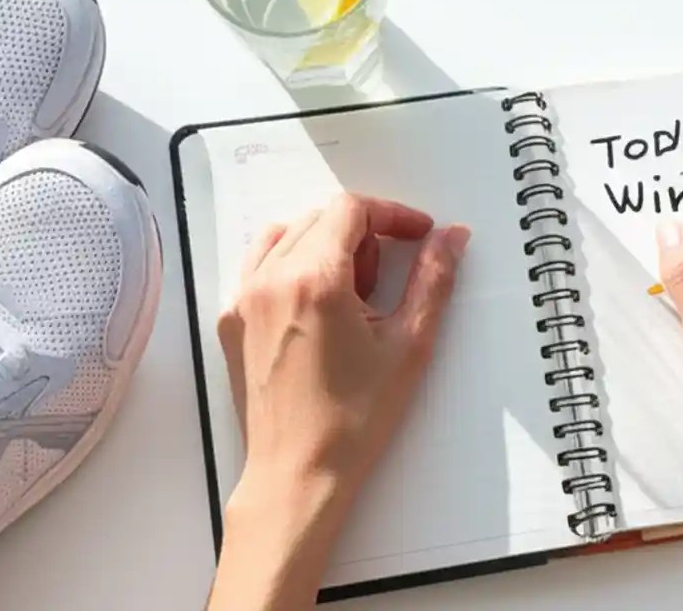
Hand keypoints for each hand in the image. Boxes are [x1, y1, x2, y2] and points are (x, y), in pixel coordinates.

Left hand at [218, 193, 470, 499]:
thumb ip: (433, 281)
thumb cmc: (351, 422)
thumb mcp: (408, 346)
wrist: (297, 473)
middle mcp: (271, 280)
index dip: (392, 214)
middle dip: (363, 234)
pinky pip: (259, 266)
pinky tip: (319, 305)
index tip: (417, 235)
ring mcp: (245, 299)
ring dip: (326, 245)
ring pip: (287, 236)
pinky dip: (291, 265)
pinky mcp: (232, 321)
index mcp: (315, 280)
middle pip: (321, 218)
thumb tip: (450, 239)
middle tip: (388, 279)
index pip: (352, 208)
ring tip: (353, 293)